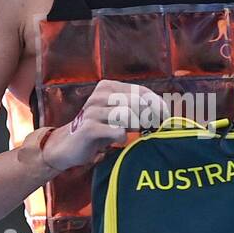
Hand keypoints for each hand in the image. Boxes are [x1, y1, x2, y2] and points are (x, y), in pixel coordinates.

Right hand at [41, 80, 170, 171]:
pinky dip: (122, 138)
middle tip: (151, 128)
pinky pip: (117, 131)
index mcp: (108, 87)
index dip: (157, 105)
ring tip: (131, 133)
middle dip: (148, 117)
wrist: (69, 145)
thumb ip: (135, 108)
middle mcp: (100, 95)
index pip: (142, 92)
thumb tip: (162, 110)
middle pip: (138, 102)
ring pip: (128, 115)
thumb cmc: (99, 129)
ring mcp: (93, 111)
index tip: (164, 118)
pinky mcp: (89, 128)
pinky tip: (118, 141)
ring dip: (134, 128)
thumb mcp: (117, 114)